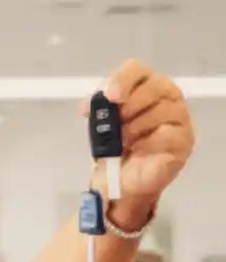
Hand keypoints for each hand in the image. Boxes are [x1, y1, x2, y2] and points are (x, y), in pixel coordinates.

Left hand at [80, 59, 194, 221]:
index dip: (122, 80)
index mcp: (145, 86)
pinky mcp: (184, 140)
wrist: (122, 179)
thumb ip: (98, 111)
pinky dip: (148, 142)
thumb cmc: (115, 147)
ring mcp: (179, 117)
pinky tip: (139, 150)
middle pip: (153, 87)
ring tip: (124, 142)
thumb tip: (87, 107)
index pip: (137, 70)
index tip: (110, 97)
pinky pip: (167, 134)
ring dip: (135, 128)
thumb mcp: (101, 125)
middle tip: (117, 125)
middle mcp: (167, 96)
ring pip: (161, 110)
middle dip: (129, 107)